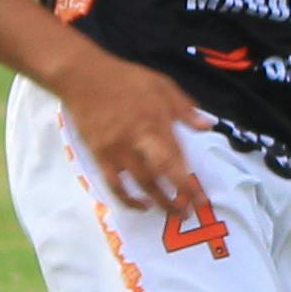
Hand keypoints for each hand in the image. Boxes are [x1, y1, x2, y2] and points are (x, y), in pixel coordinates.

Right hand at [54, 56, 213, 225]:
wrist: (83, 78)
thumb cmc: (126, 79)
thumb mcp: (162, 85)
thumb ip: (185, 108)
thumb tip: (207, 127)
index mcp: (156, 124)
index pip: (176, 160)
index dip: (188, 183)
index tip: (201, 200)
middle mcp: (137, 141)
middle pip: (159, 177)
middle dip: (175, 198)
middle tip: (188, 213)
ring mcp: (117, 150)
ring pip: (139, 184)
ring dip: (156, 201)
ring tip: (170, 212)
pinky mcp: (100, 155)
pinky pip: (114, 184)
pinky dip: (126, 198)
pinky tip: (140, 204)